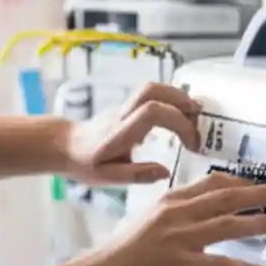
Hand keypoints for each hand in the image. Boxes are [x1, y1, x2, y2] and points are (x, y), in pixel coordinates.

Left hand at [64, 83, 202, 185]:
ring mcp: (124, 106)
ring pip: (153, 88)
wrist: (66, 145)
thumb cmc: (86, 163)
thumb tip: (165, 172)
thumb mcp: (107, 178)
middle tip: (199, 121)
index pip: (151, 112)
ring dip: (178, 98)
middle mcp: (123, 113)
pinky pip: (152, 95)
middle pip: (152, 90)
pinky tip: (182, 117)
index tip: (191, 144)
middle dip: (181, 101)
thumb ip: (136, 175)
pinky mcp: (128, 106)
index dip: (178, 122)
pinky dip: (171, 101)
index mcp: (119, 132)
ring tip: (196, 117)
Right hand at [71, 172, 265, 265]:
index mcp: (169, 202)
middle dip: (262, 192)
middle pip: (227, 197)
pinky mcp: (178, 264)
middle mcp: (175, 214)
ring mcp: (178, 238)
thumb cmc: (119, 258)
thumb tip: (195, 222)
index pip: (212, 184)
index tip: (262, 184)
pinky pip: (220, 265)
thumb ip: (172, 220)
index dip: (242, 183)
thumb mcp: (146, 226)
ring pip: (229, 225)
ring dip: (262, 223)